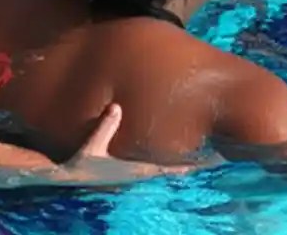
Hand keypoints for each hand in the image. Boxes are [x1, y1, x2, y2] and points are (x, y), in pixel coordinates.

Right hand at [50, 104, 199, 184]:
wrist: (69, 179)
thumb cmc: (80, 163)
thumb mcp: (91, 145)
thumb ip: (104, 127)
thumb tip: (115, 107)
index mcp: (136, 169)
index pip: (169, 168)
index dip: (189, 164)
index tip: (210, 160)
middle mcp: (139, 174)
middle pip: (173, 170)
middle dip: (193, 164)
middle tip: (217, 157)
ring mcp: (135, 175)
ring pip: (164, 169)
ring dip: (181, 164)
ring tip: (200, 157)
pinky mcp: (129, 173)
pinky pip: (154, 167)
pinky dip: (167, 163)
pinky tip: (171, 157)